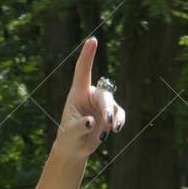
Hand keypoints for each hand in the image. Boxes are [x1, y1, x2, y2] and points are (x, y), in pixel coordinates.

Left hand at [55, 37, 125, 159]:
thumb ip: (79, 127)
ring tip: (108, 133)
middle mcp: (90, 95)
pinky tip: (116, 129)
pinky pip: (118, 113)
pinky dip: (119, 121)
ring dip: (112, 118)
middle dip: (106, 109)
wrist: (74, 148)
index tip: (92, 40)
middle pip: (104, 95)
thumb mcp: (70, 134)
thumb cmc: (68, 138)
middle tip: (108, 124)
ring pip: (112, 105)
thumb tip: (90, 122)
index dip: (88, 55)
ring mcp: (101, 104)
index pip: (83, 71)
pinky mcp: (109, 114)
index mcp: (77, 94)